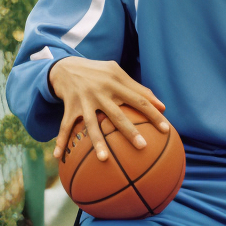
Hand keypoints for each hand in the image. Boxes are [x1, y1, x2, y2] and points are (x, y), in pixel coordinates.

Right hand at [48, 57, 168, 161]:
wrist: (67, 67)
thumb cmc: (100, 74)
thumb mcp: (119, 74)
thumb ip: (140, 89)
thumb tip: (162, 107)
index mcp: (116, 82)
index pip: (139, 99)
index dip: (153, 113)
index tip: (166, 129)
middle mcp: (100, 92)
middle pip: (117, 114)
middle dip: (129, 131)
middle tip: (142, 146)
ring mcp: (84, 101)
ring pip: (91, 124)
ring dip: (97, 142)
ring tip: (104, 159)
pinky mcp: (70, 107)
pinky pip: (65, 126)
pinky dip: (61, 141)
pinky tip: (60, 157)